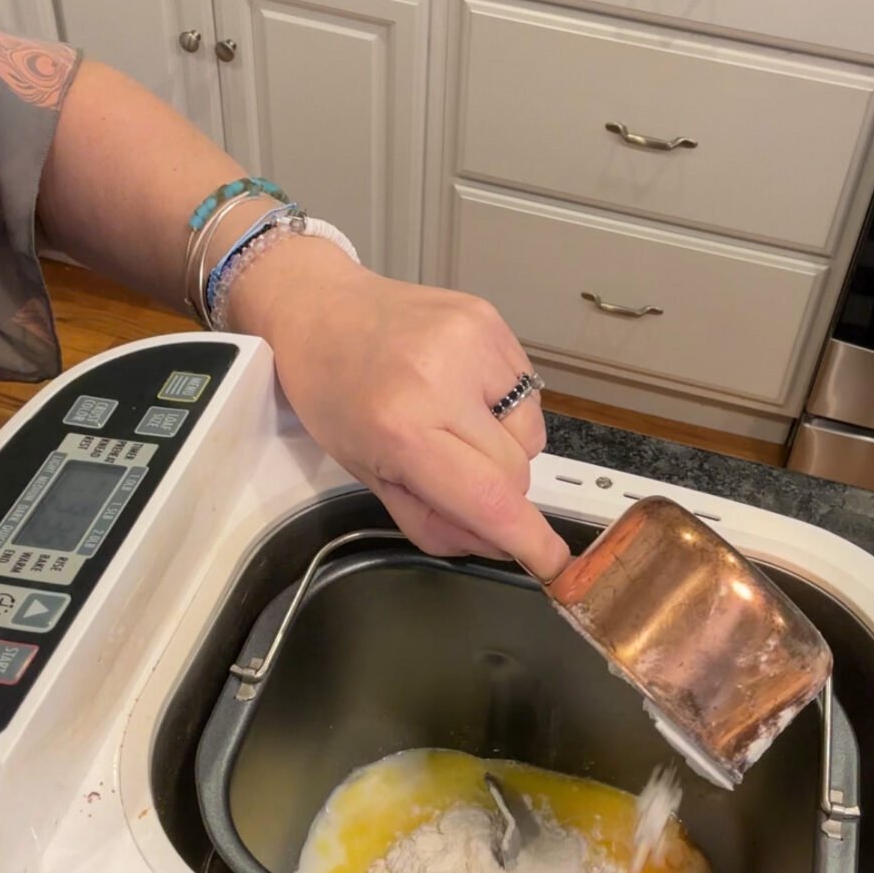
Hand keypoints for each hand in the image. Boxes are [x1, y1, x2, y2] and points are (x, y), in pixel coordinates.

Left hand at [229, 235, 570, 580]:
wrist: (322, 308)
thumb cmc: (333, 395)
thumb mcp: (367, 474)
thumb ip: (432, 521)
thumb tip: (498, 543)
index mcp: (401, 427)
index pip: (488, 498)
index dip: (527, 539)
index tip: (552, 564)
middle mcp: (444, 379)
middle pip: (517, 473)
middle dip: (497, 490)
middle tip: (453, 469)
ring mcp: (474, 342)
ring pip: (531, 437)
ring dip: (504, 447)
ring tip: (454, 420)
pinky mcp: (491, 321)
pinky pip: (527, 396)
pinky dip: (504, 409)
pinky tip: (463, 391)